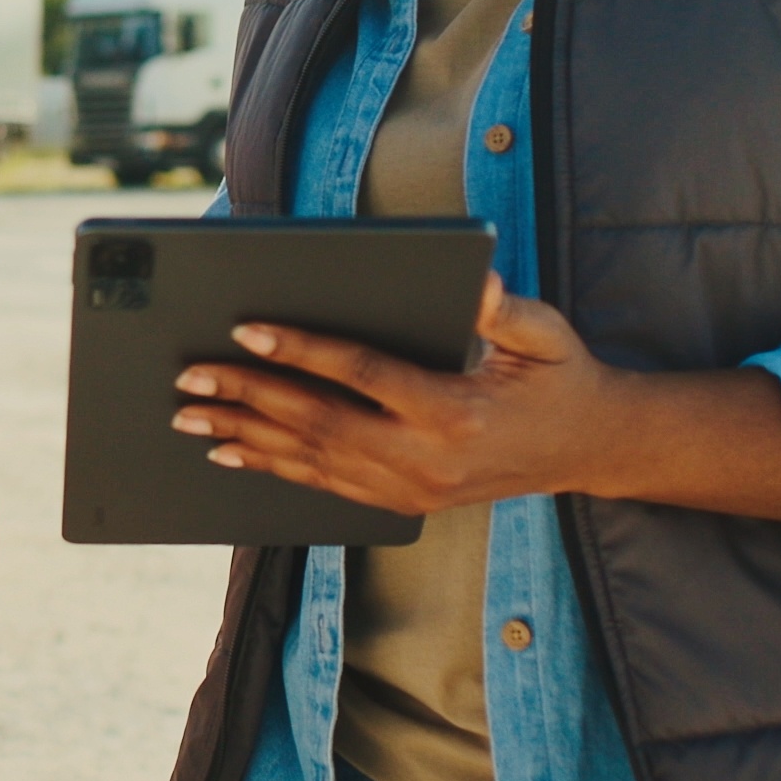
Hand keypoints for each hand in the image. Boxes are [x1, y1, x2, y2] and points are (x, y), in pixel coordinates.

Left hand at [167, 279, 780, 526]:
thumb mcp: (546, 333)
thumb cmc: (563, 376)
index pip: (362, 376)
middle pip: (319, 424)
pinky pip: (326, 486)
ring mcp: (412, 489)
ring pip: (313, 463)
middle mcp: (427, 460)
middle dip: (248, 399)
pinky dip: (274, 468)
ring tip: (189, 420)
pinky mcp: (404, 501)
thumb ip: (503, 310)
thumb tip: (476, 278)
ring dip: (245, 438)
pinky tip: (231, 454)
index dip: (301, 351)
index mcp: (456, 411)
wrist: (590, 449)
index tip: (247, 329)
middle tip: (190, 378)